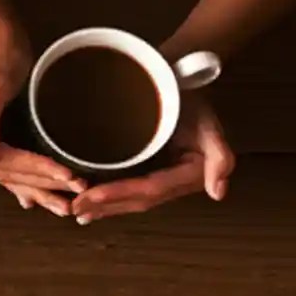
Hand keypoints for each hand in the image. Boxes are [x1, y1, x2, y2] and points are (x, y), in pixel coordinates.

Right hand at [0, 35, 86, 215]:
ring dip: (36, 191)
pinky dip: (22, 185)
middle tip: (77, 194)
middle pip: (3, 172)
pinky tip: (32, 201)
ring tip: (65, 207)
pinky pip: (5, 170)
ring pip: (6, 176)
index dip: (33, 169)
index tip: (66, 175)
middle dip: (41, 183)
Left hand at [72, 92, 233, 223]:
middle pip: (138, 199)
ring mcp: (164, 179)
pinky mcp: (151, 172)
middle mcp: (177, 183)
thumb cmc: (191, 99)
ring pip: (132, 199)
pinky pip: (129, 190)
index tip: (92, 196)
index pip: (151, 189)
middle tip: (75, 209)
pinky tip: (89, 203)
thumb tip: (218, 192)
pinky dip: (109, 198)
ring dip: (104, 208)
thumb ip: (220, 157)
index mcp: (190, 175)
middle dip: (107, 206)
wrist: (184, 83)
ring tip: (77, 212)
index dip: (121, 194)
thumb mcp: (209, 122)